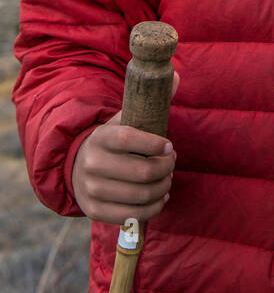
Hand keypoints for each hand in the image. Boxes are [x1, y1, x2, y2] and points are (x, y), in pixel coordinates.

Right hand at [71, 71, 178, 222]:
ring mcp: (92, 189)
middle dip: (166, 168)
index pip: (128, 139)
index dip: (154, 144)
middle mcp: (92, 163)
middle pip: (141, 172)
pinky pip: (133, 215)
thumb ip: (150, 101)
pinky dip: (154, 207)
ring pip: (141, 195)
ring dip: (164, 187)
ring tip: (168, 178)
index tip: (169, 146)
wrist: (79, 167)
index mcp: (100, 136)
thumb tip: (175, 76)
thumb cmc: (113, 141)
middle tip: (171, 162)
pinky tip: (160, 197)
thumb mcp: (125, 119)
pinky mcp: (95, 211)